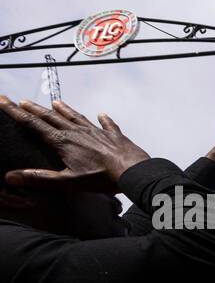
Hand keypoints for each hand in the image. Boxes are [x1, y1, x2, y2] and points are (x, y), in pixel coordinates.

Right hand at [0, 96, 146, 191]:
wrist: (133, 171)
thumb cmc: (101, 178)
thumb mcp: (67, 182)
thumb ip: (39, 178)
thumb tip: (10, 177)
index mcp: (62, 142)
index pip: (33, 124)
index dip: (15, 112)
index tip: (3, 100)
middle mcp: (77, 132)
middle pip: (51, 118)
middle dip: (34, 109)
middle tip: (21, 100)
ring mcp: (96, 132)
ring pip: (76, 117)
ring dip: (64, 109)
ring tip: (55, 101)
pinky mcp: (114, 136)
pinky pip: (107, 125)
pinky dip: (103, 119)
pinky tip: (101, 114)